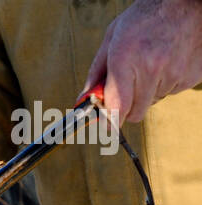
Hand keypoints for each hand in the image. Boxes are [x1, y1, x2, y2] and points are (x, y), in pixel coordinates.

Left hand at [81, 0, 201, 123]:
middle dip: (128, 105)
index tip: (107, 124)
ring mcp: (173, 73)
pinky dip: (166, 83)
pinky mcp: (189, 76)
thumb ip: (96, 72)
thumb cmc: (147, 16)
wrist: (186, 2)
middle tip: (129, 85)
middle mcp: (151, 68)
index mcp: (126, 58)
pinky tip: (167, 61)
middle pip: (134, 114)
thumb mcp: (114, 37)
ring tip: (152, 63)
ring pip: (152, 103)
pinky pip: (170, 93)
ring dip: (148, 91)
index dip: (109, 121)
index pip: (116, 110)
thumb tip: (83, 100)